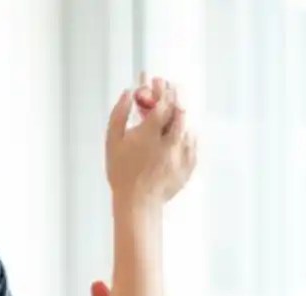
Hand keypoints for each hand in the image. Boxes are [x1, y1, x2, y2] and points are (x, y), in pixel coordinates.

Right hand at [104, 75, 197, 204]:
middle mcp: (169, 144)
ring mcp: (181, 155)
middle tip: (170, 90)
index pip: (163, 103)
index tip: (158, 81)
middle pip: (180, 111)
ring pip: (187, 126)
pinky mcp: (189, 166)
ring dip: (180, 115)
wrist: (138, 203)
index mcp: (149, 135)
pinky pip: (192, 143)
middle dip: (175, 96)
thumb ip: (119, 114)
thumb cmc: (122, 173)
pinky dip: (187, 134)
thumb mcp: (112, 142)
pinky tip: (179, 133)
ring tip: (172, 112)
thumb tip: (128, 92)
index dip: (162, 89)